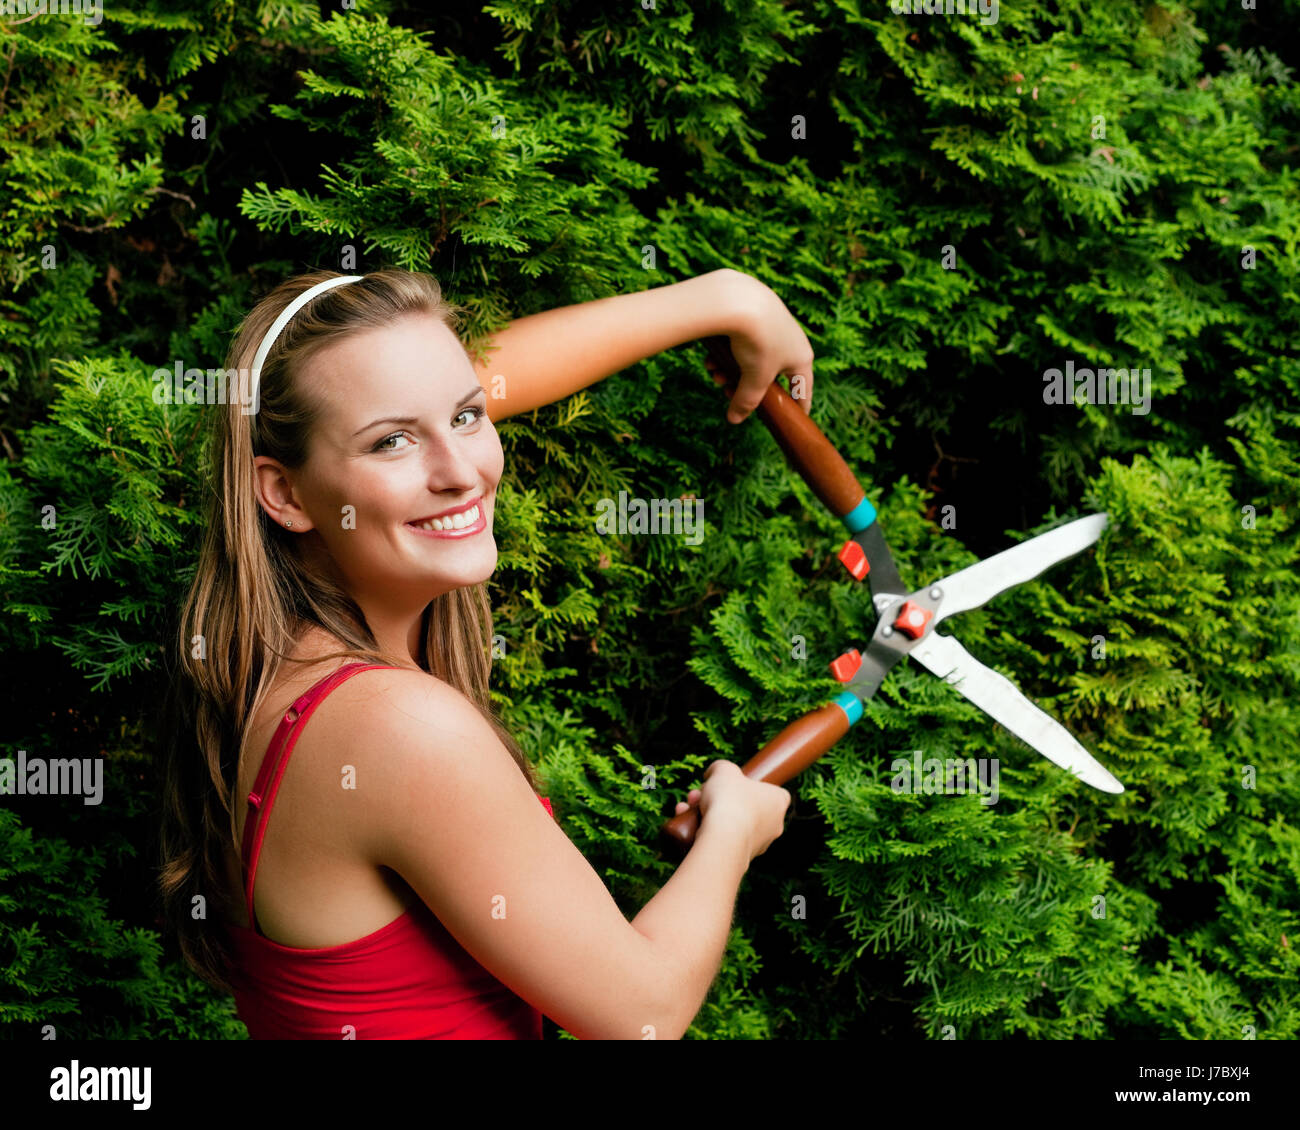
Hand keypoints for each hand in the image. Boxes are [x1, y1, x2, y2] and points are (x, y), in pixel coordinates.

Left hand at [710, 271, 815, 424]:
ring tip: (715, 374)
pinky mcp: (755, 312)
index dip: (798, 406)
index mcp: (801, 358)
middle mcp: (791, 339)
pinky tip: (711, 359)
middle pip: (769, 375)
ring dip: (731, 371)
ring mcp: (773, 324)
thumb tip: (735, 419)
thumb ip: (746, 401)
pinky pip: (742, 340)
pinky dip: (727, 353)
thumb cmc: (756, 342)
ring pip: (751, 358)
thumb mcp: (753, 379)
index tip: (795, 418)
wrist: (739, 299)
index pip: (802, 388)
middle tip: (729, 393)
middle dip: (745, 387)